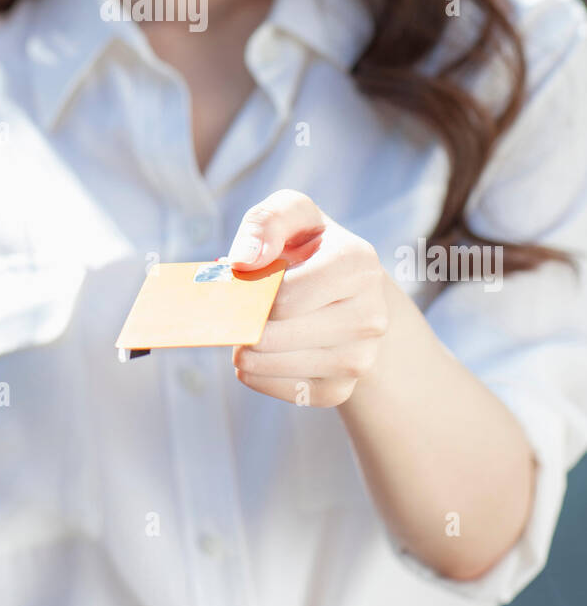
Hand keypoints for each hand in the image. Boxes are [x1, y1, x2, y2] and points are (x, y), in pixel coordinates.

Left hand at [228, 189, 390, 407]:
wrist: (348, 291)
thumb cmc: (311, 246)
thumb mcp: (291, 214)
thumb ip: (266, 222)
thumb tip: (244, 261)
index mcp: (358, 264)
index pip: (284, 297)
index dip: (251, 292)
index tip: (242, 281)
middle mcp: (370, 315)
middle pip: (276, 335)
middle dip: (244, 322)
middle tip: (235, 309)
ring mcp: (361, 358)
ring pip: (275, 365)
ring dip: (247, 349)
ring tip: (247, 328)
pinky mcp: (342, 389)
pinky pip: (283, 391)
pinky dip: (258, 374)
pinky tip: (260, 353)